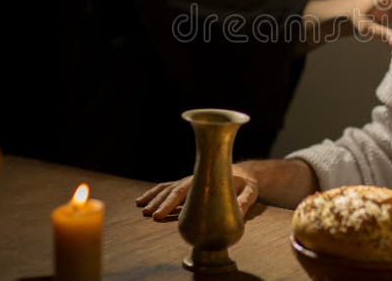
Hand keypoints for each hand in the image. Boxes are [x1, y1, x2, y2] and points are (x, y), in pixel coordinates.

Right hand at [135, 163, 259, 220]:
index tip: (158, 215)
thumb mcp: (251, 190)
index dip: (169, 204)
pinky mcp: (191, 190)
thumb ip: (244, 200)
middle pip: (172, 191)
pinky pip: (172, 194)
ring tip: (140, 208)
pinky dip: (160, 199)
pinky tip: (151, 208)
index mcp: (206, 179)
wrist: (245, 175)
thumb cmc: (247, 183)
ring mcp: (192, 184)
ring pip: (168, 189)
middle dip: (158, 202)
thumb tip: (238, 211)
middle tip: (146, 214)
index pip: (183, 191)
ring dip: (155, 198)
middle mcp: (195, 180)